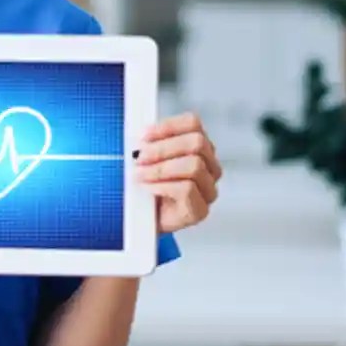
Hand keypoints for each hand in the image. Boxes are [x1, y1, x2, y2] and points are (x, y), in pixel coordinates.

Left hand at [135, 112, 221, 233]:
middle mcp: (208, 166)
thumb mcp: (144, 160)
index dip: (168, 126)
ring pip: (194, 165)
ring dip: (160, 169)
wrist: (141, 221)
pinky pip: (187, 189)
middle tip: (139, 157)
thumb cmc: (144, 187)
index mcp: (197, 147)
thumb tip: (137, 135)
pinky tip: (148, 188)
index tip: (144, 135)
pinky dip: (162, 186)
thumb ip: (146, 144)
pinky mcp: (200, 210)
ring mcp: (207, 189)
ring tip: (140, 174)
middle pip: (196, 143)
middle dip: (162, 148)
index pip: (192, 124)